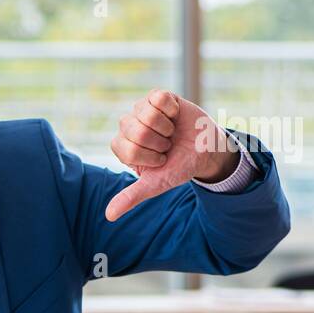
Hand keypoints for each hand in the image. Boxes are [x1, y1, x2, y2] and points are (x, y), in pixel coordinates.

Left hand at [105, 89, 239, 221]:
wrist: (204, 151)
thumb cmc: (177, 167)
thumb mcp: (155, 185)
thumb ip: (131, 197)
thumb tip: (109, 216)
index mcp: (122, 148)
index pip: (129, 149)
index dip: (150, 157)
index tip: (160, 160)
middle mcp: (127, 128)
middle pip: (136, 131)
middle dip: (159, 142)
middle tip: (166, 145)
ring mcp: (141, 110)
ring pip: (147, 114)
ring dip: (166, 127)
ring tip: (170, 132)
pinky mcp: (156, 96)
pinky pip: (159, 98)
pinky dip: (172, 110)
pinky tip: (174, 116)